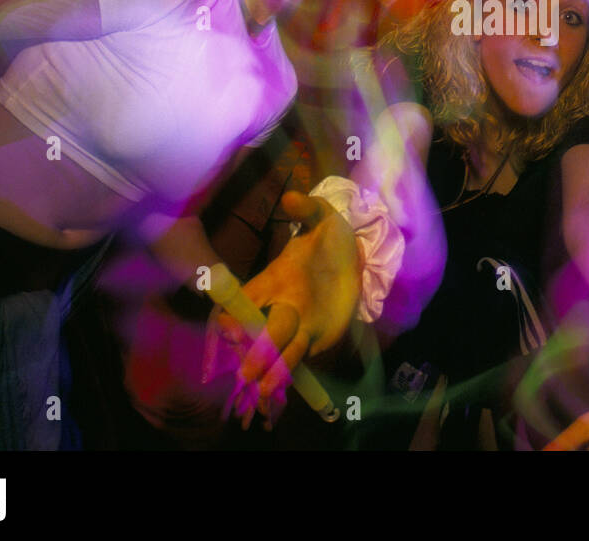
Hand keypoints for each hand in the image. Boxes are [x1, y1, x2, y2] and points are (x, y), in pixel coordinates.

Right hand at [214, 191, 360, 428]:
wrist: (356, 259)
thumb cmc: (330, 239)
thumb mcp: (324, 219)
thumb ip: (308, 208)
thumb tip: (292, 196)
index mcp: (275, 282)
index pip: (244, 302)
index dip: (234, 316)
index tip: (232, 328)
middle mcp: (282, 307)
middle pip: (265, 331)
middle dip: (256, 350)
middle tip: (249, 371)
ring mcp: (300, 326)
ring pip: (282, 350)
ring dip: (273, 370)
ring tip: (266, 390)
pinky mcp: (319, 338)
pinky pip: (302, 358)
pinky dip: (292, 375)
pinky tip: (283, 393)